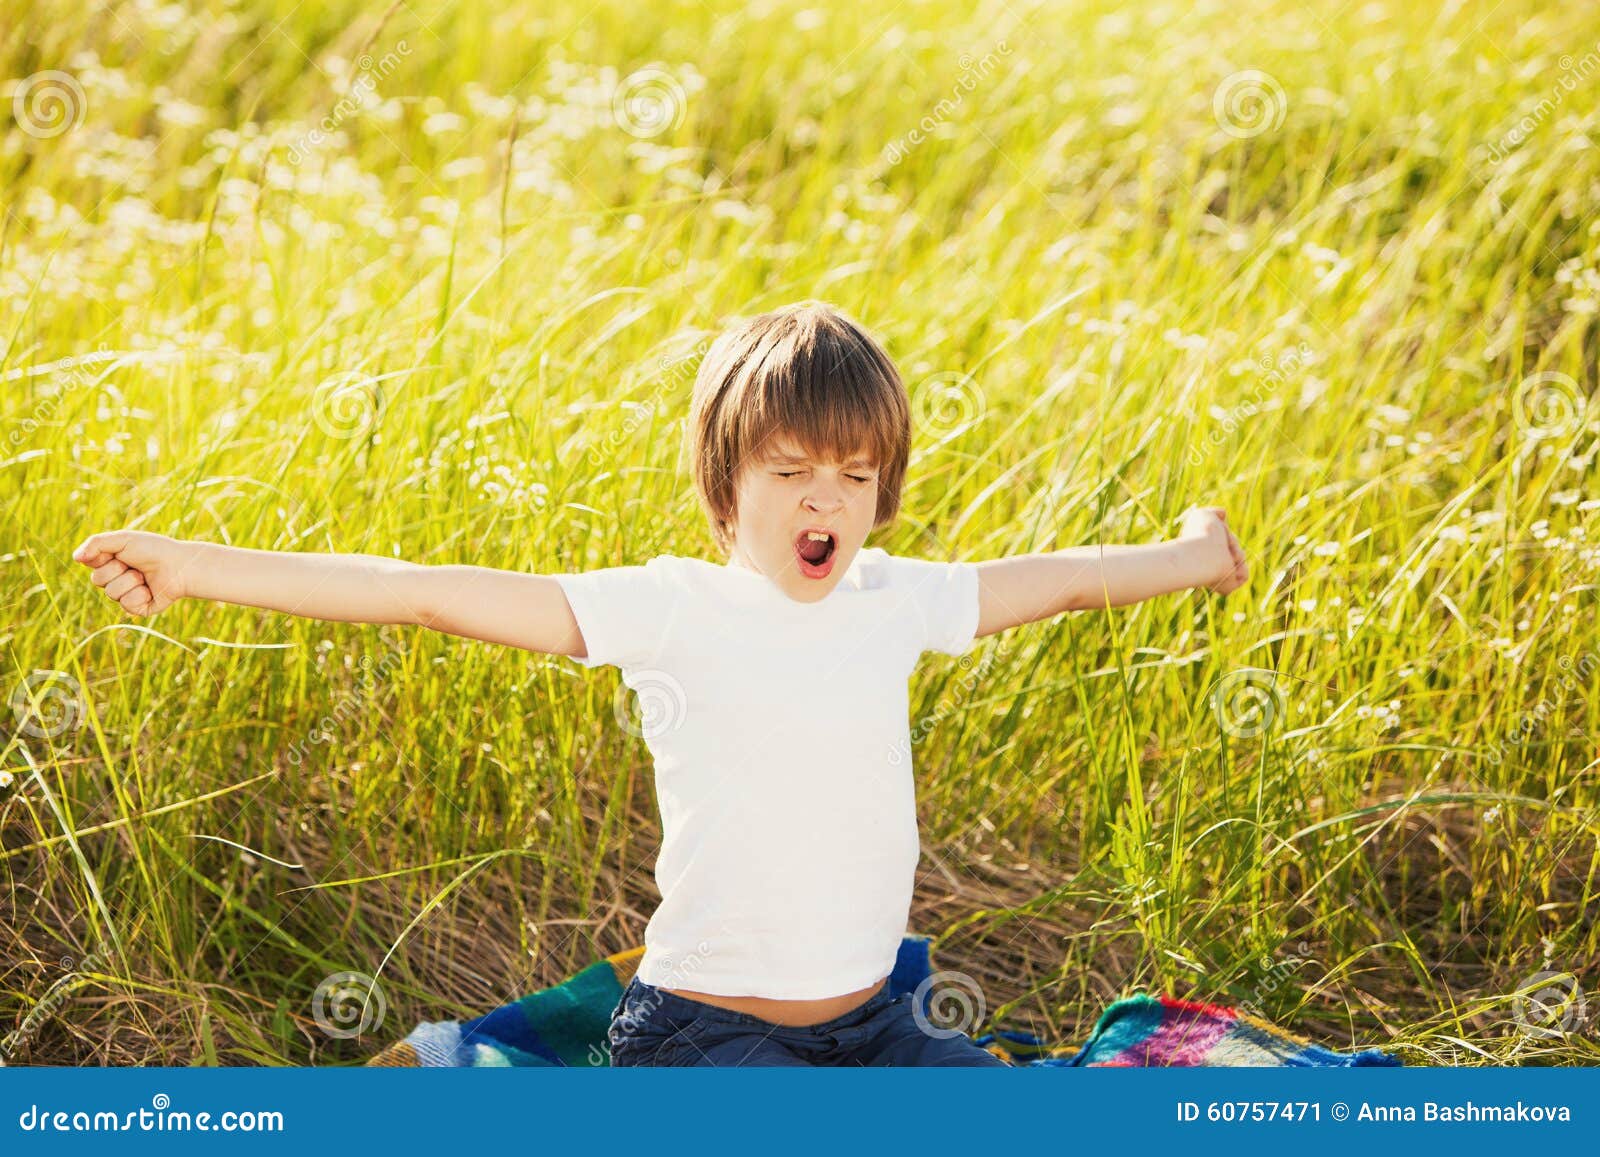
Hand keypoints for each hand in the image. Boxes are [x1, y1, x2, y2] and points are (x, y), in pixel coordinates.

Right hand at [72, 530, 190, 615]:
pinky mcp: (138, 608)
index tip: (118, 551)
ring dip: (130, 582)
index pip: (89, 563)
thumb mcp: (123, 539)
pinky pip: (126, 605)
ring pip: (111, 593)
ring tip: (145, 576)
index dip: (102, 557)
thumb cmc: (154, 550)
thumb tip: (75, 558)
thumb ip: (96, 543)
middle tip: (136, 564)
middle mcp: (115, 579)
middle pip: (97, 580)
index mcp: (110, 562)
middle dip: (117, 570)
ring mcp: (126, 594)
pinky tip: (150, 590)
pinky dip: (139, 595)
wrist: (181, 566)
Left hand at [1177, 506, 1248, 595]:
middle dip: (1233, 542)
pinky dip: (1240, 571)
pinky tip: (1229, 569)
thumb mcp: (1204, 515)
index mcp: (1205, 548)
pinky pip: (1243, 576)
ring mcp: (1217, 575)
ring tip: (1227, 556)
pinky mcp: (1226, 586)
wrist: (1203, 553)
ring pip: (1240, 561)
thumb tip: (1223, 514)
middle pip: (1235, 549)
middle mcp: (1210, 563)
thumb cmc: (1201, 534)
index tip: (1220, 531)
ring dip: (1237, 555)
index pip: (1225, 539)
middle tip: (1223, 544)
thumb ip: (1213, 513)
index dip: (1225, 533)